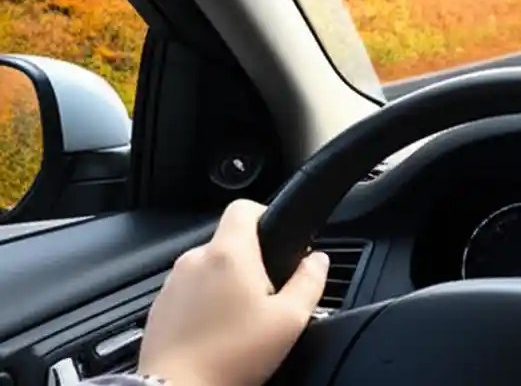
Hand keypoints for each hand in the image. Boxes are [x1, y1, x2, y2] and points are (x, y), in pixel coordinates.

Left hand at [138, 200, 328, 385]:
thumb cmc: (231, 357)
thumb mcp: (289, 321)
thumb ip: (310, 282)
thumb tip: (319, 261)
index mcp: (229, 254)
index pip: (244, 207)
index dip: (265, 215)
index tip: (277, 238)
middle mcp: (194, 260)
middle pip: (228, 242)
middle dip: (250, 262)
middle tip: (266, 296)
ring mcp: (172, 284)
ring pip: (208, 269)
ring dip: (225, 284)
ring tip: (240, 321)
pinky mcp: (158, 308)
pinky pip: (188, 293)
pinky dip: (203, 305)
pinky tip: (216, 333)